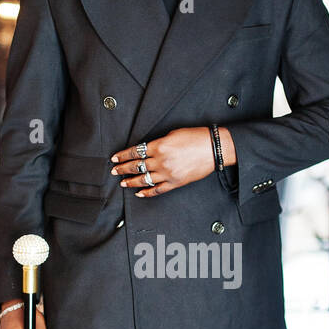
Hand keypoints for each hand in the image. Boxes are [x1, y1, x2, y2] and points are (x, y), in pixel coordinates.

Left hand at [111, 127, 228, 196]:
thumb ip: (158, 143)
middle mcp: (161, 161)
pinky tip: (139, 193)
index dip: (123, 156)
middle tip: (114, 171)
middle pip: (136, 166)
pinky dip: (147, 193)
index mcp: (159, 146)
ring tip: (123, 183)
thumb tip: (147, 150)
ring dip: (131, 182)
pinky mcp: (175, 183)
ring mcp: (168, 174)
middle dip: (123, 169)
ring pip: (144, 180)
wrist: (213, 148)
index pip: (135, 152)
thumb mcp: (173, 134)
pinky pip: (158, 190)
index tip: (115, 158)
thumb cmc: (196, 138)